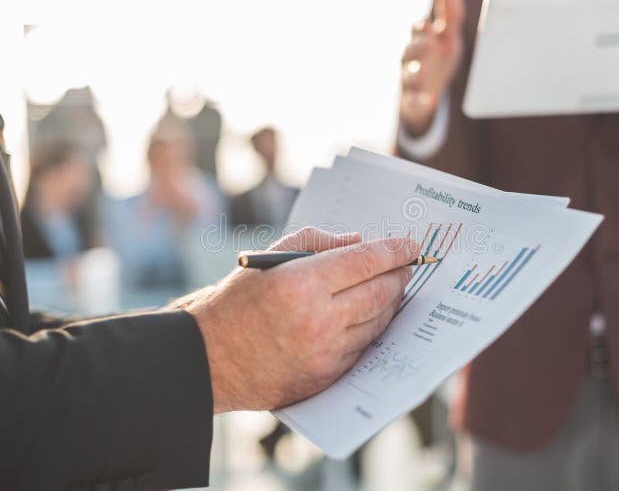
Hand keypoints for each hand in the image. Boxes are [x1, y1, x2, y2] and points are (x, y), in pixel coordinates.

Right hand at [186, 227, 418, 412]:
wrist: (209, 358)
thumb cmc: (237, 302)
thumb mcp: (269, 257)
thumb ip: (316, 242)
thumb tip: (357, 242)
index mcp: (302, 284)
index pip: (365, 261)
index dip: (393, 251)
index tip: (409, 246)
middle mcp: (318, 320)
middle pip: (380, 292)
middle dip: (399, 276)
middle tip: (407, 266)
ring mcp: (325, 353)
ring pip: (377, 322)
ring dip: (391, 302)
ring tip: (394, 288)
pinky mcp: (326, 377)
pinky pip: (362, 348)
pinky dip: (372, 328)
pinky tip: (374, 315)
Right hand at [399, 0, 465, 135]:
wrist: (428, 95)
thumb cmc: (437, 61)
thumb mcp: (447, 38)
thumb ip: (450, 15)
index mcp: (419, 42)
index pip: (416, 32)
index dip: (420, 29)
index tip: (427, 25)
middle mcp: (410, 61)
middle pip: (408, 52)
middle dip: (416, 47)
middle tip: (428, 43)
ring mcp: (409, 82)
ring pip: (407, 76)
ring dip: (413, 73)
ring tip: (421, 71)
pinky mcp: (410, 103)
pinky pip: (412, 103)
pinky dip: (418, 102)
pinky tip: (428, 101)